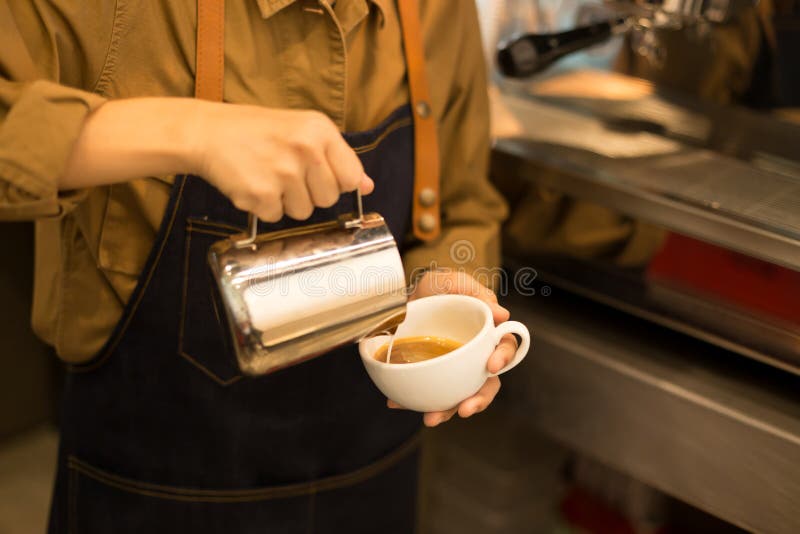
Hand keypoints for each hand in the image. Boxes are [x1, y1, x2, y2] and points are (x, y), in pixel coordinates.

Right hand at [60, 98, 371, 221]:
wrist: (208, 132)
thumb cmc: (258, 132)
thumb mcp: (303, 131)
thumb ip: (337, 158)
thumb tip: (367, 186)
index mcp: (320, 131)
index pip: (352, 177)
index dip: (337, 183)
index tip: (319, 177)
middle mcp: (306, 150)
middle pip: (329, 200)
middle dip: (310, 194)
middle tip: (286, 173)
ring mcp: (284, 173)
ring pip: (303, 212)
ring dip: (286, 202)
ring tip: (267, 176)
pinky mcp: (261, 194)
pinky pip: (276, 217)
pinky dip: (263, 207)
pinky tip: (252, 184)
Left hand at [387, 270, 517, 426]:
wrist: (402, 298)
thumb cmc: (435, 289)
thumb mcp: (451, 282)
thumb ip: (475, 293)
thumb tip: (503, 315)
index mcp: (486, 334)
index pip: (505, 348)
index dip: (503, 358)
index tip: (491, 366)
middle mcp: (474, 357)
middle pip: (486, 384)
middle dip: (479, 400)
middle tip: (465, 409)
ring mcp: (452, 370)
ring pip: (459, 397)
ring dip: (447, 411)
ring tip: (430, 418)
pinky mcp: (430, 377)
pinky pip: (427, 394)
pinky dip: (413, 402)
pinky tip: (396, 403)